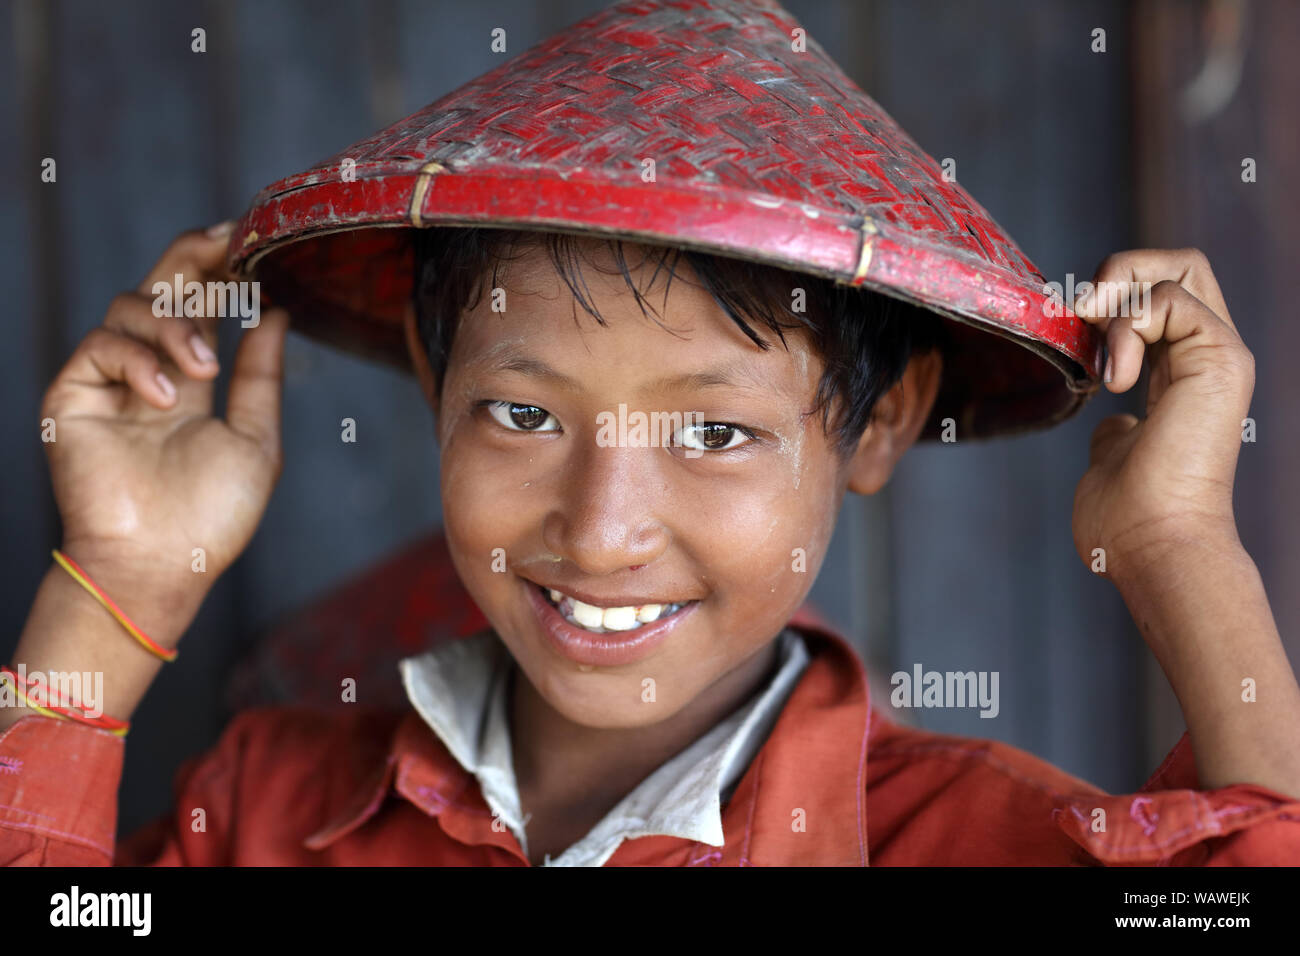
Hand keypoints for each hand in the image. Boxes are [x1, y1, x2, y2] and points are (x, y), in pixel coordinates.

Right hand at [40, 225, 289, 628]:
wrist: (160, 564)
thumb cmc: (212, 515)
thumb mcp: (255, 436)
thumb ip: (260, 373)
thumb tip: (276, 312)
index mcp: (190, 382)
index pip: (203, 308)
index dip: (223, 271)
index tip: (254, 242)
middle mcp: (147, 373)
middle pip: (163, 287)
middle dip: (195, 257)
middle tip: (230, 240)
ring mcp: (107, 381)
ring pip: (132, 307)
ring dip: (175, 326)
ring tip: (202, 368)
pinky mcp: (73, 394)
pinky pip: (100, 343)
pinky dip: (138, 358)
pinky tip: (165, 393)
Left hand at [1070, 248, 1252, 577]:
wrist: (1155, 547)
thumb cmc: (1129, 521)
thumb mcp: (1112, 457)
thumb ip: (1116, 429)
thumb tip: (1113, 421)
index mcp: (1185, 376)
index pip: (1161, 294)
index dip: (1114, 296)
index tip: (1074, 335)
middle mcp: (1209, 357)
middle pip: (1181, 264)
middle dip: (1122, 271)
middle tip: (1083, 318)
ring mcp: (1220, 355)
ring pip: (1181, 266)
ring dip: (1118, 296)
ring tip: (1099, 356)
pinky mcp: (1221, 359)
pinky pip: (1171, 297)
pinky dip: (1129, 322)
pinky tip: (1115, 376)